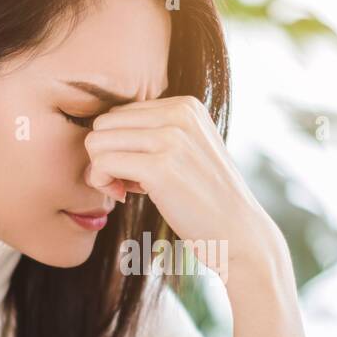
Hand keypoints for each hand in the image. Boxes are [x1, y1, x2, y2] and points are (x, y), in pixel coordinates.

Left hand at [84, 95, 285, 282]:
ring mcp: (171, 139)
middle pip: (104, 123)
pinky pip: (102, 164)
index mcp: (185, 105)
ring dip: (101, 169)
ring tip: (124, 189)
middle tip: (123, 182)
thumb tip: (98, 132)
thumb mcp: (187, 149)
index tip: (134, 171)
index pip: (120, 113)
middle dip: (104, 154)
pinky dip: (102, 182)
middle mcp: (179, 113)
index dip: (119, 145)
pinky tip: (124, 197)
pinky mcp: (160, 167)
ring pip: (97, 141)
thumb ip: (153, 133)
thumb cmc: (206, 197)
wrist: (238, 231)